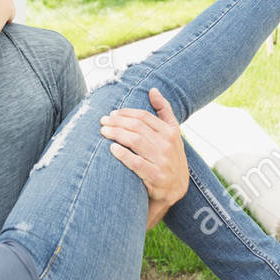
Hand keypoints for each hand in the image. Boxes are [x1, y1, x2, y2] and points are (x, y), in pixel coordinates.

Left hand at [100, 87, 188, 228]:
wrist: (177, 189)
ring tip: (103, 131)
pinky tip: (112, 148)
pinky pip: (136, 163)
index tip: (112, 113)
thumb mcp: (173, 133)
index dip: (126, 113)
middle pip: (137, 127)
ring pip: (135, 141)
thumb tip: (153, 90)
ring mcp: (163, 161)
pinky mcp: (156, 178)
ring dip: (116, 134)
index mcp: (171, 132)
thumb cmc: (170, 156)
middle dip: (117, 122)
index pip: (144, 117)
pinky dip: (123, 154)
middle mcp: (168, 145)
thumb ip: (164, 111)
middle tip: (102, 121)